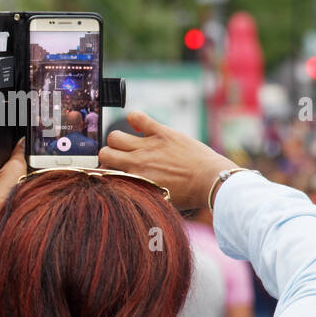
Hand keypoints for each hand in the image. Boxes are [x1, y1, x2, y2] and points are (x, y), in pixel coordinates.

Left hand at [0, 134, 25, 218]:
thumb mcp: (15, 170)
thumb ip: (20, 152)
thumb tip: (23, 141)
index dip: (7, 128)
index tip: (19, 124)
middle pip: (0, 143)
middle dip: (13, 142)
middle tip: (25, 141)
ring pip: (5, 155)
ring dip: (14, 155)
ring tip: (23, 156)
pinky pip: (6, 165)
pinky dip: (14, 165)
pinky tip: (22, 168)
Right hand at [100, 109, 238, 209]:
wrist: (210, 181)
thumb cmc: (188, 194)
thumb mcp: (158, 198)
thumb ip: (139, 190)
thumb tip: (127, 187)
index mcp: (135, 180)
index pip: (106, 171)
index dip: (108, 170)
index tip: (114, 170)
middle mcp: (137, 161)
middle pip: (105, 151)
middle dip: (110, 154)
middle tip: (121, 157)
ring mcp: (148, 145)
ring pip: (115, 136)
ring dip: (119, 139)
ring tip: (130, 143)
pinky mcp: (162, 132)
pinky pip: (137, 118)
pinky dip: (134, 119)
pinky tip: (138, 125)